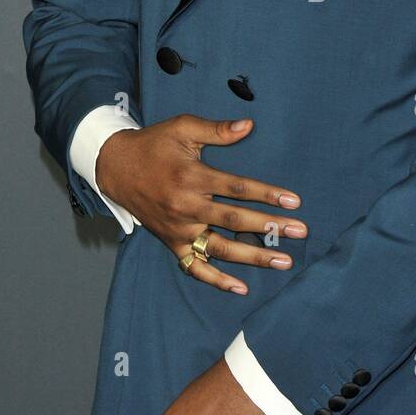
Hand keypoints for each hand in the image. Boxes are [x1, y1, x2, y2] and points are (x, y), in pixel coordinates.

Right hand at [95, 114, 306, 293]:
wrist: (115, 168)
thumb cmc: (153, 145)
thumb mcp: (182, 128)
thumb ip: (217, 130)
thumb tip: (249, 125)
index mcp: (192, 177)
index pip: (236, 187)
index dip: (267, 194)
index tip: (294, 201)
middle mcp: (186, 206)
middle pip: (233, 220)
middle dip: (269, 226)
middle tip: (300, 231)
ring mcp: (179, 229)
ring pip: (219, 247)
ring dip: (253, 256)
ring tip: (283, 262)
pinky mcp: (172, 242)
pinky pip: (194, 267)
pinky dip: (216, 280)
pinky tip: (240, 288)